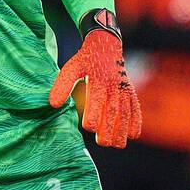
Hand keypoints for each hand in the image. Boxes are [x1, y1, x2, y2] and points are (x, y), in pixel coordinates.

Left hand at [49, 9, 141, 147]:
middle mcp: (112, 84)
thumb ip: (62, 86)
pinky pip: (135, 107)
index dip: (93, 114)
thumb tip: (53, 105)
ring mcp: (123, 88)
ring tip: (117, 146)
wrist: (105, 44)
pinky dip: (136, 121)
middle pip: (112, 109)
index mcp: (97, 79)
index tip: (87, 127)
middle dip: (109, 127)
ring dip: (123, 129)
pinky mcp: (129, 90)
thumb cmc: (84, 60)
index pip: (96, 99)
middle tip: (103, 143)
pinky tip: (134, 136)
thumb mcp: (71, 68)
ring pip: (125, 111)